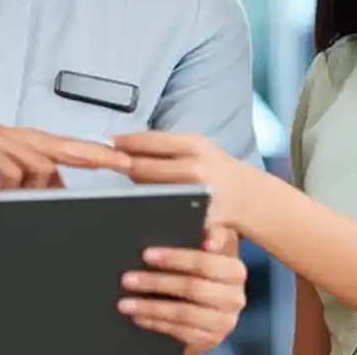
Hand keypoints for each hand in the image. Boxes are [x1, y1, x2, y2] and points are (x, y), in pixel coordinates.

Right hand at [0, 125, 130, 193]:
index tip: (123, 162)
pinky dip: (7, 182)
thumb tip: (52, 195)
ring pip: (37, 160)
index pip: (62, 149)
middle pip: (62, 145)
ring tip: (5, 193)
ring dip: (31, 185)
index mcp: (15, 146)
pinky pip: (9, 166)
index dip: (93, 154)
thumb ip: (20, 190)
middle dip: (94, 155)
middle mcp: (8, 136)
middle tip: (121, 163)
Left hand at [114, 132, 244, 226]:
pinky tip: (141, 202)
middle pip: (144, 167)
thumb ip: (163, 144)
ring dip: (134, 184)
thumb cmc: (213, 166)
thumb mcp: (195, 145)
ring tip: (127, 179)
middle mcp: (195, 168)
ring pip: (149, 189)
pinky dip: (148, 204)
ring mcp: (195, 193)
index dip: (126, 142)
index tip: (110, 141)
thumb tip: (123, 142)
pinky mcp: (195, 216)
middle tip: (110, 162)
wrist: (246, 195)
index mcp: (194, 145)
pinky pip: (163, 210)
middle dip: (124, 165)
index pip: (150, 141)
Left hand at [119, 226, 246, 352]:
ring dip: (151, 308)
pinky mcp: (211, 339)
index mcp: (235, 270)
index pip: (205, 262)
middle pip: (192, 289)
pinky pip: (181, 333)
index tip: (147, 255)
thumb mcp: (212, 240)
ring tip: (125, 303)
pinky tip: (138, 316)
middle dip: (156, 283)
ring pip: (184, 315)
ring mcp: (223, 321)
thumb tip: (208, 240)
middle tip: (127, 279)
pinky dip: (156, 324)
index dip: (175, 258)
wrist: (217, 294)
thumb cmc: (207, 260)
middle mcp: (234, 298)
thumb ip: (211, 231)